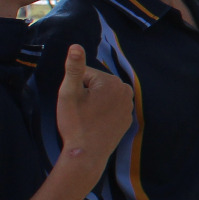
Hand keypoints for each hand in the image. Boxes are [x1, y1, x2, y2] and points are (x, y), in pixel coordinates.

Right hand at [55, 44, 133, 160]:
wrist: (87, 153)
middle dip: (85, 95)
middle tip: (80, 112)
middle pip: (96, 85)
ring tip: (88, 119)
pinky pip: (110, 110)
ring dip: (93, 104)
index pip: (85, 75)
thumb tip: (75, 45)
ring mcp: (129, 107)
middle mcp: (126, 91)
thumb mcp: (69, 93)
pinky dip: (102, 114)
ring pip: (103, 97)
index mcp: (113, 81)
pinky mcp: (127, 120)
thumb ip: (73, 68)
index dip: (75, 88)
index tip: (75, 103)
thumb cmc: (76, 122)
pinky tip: (96, 125)